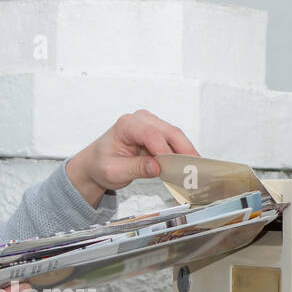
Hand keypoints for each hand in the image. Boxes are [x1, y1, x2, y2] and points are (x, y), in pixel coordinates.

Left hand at [65, 110, 201, 205]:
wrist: (97, 164)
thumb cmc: (101, 164)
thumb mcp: (114, 171)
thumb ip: (136, 168)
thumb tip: (157, 167)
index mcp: (126, 124)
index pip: (151, 134)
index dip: (164, 150)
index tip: (172, 167)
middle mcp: (140, 120)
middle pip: (169, 132)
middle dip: (183, 150)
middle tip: (195, 168)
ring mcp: (151, 125)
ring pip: (175, 136)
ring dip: (185, 152)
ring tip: (194, 169)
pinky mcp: (158, 134)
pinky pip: (174, 142)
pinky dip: (182, 154)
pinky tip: (187, 166)